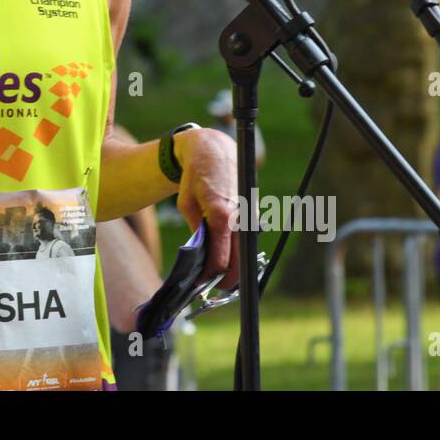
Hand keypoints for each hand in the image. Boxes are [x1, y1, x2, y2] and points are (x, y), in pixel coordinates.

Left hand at [175, 127, 240, 286]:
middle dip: (228, 279)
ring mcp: (249, 216)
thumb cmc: (196, 177)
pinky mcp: (253, 214)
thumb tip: (200, 255)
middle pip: (239, 263)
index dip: (210, 275)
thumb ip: (196, 230)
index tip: (202, 282)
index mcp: (220, 215)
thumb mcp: (186, 204)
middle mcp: (239, 218)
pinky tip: (228, 256)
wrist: (215, 151)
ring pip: (246, 253)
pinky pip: (247, 240)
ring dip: (236, 267)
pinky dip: (239, 251)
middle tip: (214, 287)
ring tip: (219, 275)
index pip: (220, 259)